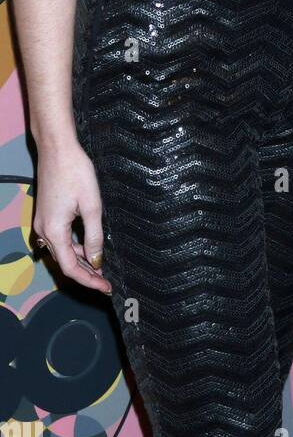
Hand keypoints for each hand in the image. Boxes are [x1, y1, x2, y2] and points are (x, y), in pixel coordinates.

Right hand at [33, 139, 111, 294]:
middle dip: (86, 274)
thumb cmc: (75, 172)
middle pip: (65, 262)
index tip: (105, 288)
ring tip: (100, 268)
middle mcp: (44, 231)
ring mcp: (43, 223)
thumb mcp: (92, 206)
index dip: (88, 280)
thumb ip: (94, 236)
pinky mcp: (46, 215)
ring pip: (62, 251)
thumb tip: (97, 260)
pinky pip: (59, 239)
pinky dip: (74, 247)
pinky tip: (89, 248)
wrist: (57, 149)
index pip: (70, 268)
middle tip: (106, 282)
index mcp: (54, 231)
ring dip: (80, 261)